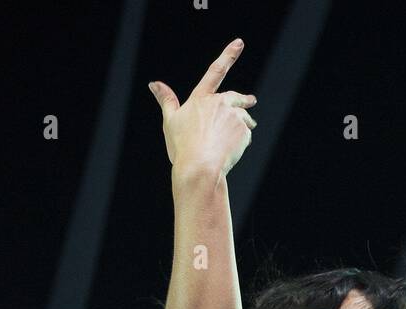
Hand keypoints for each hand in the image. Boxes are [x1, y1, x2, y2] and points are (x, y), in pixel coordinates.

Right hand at [148, 38, 257, 177]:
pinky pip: (247, 133)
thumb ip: (166, 99)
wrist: (200, 168)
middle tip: (251, 100)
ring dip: (244, 123)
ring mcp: (233, 115)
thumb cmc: (182, 147)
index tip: (239, 43)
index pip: (215, 71)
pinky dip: (243, 140)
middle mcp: (219, 102)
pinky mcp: (244, 130)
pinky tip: (233, 150)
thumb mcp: (170, 121)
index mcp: (201, 98)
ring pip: (243, 117)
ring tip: (234, 140)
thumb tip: (153, 83)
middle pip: (236, 97)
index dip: (228, 55)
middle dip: (245, 99)